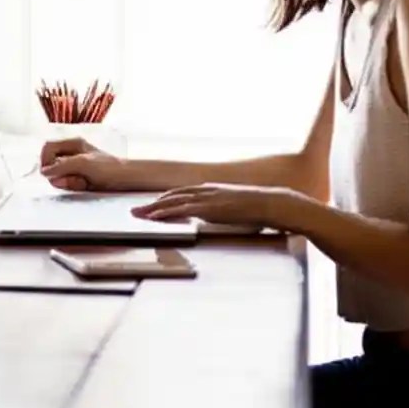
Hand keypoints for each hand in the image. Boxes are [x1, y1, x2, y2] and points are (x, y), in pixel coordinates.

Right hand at [39, 138, 129, 190]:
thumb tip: (45, 172)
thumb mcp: (83, 163)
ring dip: (67, 181)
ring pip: (58, 175)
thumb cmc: (109, 167)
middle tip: (71, 179)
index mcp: (72, 143)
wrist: (126, 179)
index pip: (47, 148)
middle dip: (58, 174)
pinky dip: (73, 185)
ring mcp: (75, 165)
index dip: (45, 160)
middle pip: (50, 163)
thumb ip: (62, 166)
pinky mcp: (78, 177)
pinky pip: (66, 182)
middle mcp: (72, 153)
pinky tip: (84, 185)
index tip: (49, 173)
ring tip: (82, 183)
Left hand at [130, 183, 311, 229]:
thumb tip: (216, 217)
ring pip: (173, 201)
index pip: (182, 193)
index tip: (151, 205)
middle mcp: (206, 190)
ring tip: (138, 214)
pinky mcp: (210, 207)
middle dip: (152, 203)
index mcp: (212, 190)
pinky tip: (154, 216)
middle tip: (135, 210)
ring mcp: (207, 197)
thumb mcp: (237, 207)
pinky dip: (166, 212)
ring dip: (153, 208)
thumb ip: (224, 210)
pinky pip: (182, 210)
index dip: (165, 199)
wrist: (273, 203)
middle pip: (172, 195)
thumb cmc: (260, 208)